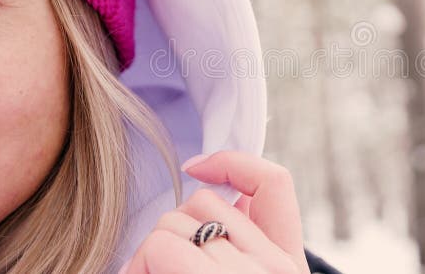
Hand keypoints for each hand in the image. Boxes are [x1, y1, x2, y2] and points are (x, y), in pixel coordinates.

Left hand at [118, 151, 311, 273]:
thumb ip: (240, 241)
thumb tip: (215, 191)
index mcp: (287, 265)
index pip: (274, 183)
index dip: (231, 161)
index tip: (192, 166)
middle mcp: (277, 268)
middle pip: (204, 201)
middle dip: (172, 228)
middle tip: (160, 268)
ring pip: (173, 221)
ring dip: (150, 251)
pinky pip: (159, 245)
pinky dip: (138, 264)